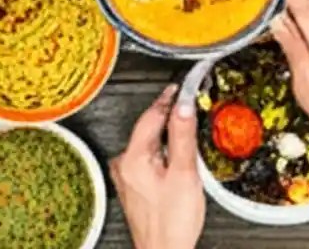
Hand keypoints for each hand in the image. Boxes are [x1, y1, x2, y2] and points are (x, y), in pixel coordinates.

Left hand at [110, 85, 204, 248]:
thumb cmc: (172, 222)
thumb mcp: (183, 174)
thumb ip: (183, 137)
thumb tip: (183, 106)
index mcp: (133, 158)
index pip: (151, 116)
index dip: (167, 99)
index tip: (179, 87)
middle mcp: (124, 165)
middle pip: (147, 128)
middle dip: (166, 115)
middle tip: (185, 101)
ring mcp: (125, 176)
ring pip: (146, 143)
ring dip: (163, 133)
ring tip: (181, 125)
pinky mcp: (131, 186)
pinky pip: (145, 157)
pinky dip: (160, 150)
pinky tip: (172, 155)